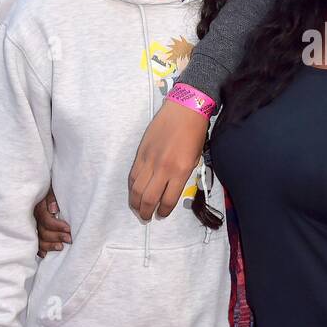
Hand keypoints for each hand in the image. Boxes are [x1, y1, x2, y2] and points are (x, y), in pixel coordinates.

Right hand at [33, 187, 71, 256]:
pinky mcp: (33, 231)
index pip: (45, 219)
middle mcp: (33, 218)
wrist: (41, 189)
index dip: (57, 226)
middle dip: (57, 236)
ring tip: (61, 247)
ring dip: (49, 245)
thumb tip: (54, 210)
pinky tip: (45, 254)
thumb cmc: (50, 189)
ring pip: (38, 239)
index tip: (69, 229)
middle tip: (69, 239)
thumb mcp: (52, 189)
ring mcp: (32, 225)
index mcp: (38, 207)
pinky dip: (39, 249)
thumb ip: (52, 198)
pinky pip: (33, 243)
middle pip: (42, 231)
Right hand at [128, 98, 208, 220]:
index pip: (168, 200)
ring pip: (136, 188)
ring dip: (135, 201)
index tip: (162, 214)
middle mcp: (163, 168)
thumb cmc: (194, 133)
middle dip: (145, 212)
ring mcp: (149, 160)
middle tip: (146, 217)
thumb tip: (170, 189)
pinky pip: (133, 175)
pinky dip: (132, 186)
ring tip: (138, 207)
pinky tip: (134, 191)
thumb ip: (181, 175)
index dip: (163, 211)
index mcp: (181, 171)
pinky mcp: (140, 152)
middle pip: (148, 198)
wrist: (184, 110)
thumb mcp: (194, 158)